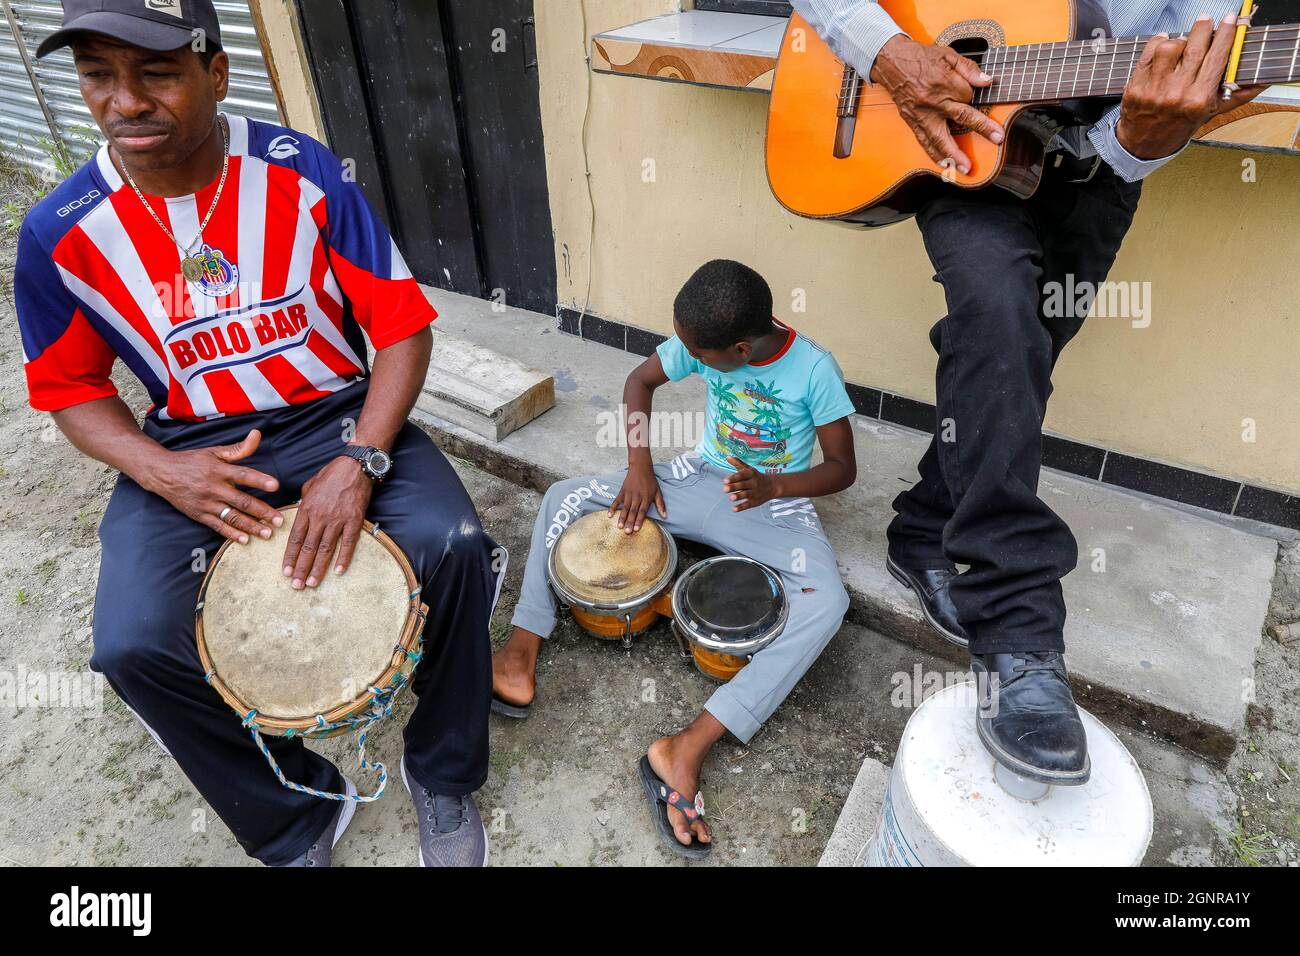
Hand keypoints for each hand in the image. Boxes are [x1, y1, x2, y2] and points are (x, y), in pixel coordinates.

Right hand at [149, 429, 282, 543]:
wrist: (162, 473)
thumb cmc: (192, 461)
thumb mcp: (214, 451)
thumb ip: (239, 448)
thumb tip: (257, 434)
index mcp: (219, 470)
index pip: (243, 475)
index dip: (259, 480)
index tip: (275, 486)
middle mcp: (213, 488)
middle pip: (241, 501)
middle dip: (262, 512)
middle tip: (279, 521)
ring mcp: (206, 503)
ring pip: (232, 517)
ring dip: (251, 526)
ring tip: (268, 533)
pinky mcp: (199, 515)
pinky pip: (217, 526)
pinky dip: (231, 534)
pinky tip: (245, 540)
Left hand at [282, 455, 373, 588]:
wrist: (355, 467)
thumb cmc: (331, 474)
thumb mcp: (309, 486)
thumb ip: (303, 503)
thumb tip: (300, 515)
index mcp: (306, 509)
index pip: (295, 538)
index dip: (289, 557)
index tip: (285, 572)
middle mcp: (320, 517)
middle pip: (308, 548)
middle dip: (301, 568)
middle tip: (296, 586)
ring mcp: (337, 520)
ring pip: (325, 549)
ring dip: (318, 568)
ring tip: (312, 583)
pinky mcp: (354, 520)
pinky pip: (348, 543)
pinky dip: (343, 558)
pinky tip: (339, 571)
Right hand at [610, 460, 664, 532]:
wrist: (641, 468)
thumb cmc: (650, 481)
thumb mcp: (658, 492)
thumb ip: (660, 504)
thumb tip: (665, 516)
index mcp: (646, 498)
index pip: (642, 511)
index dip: (639, 520)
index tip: (636, 529)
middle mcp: (637, 497)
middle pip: (633, 511)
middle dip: (630, 522)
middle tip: (627, 532)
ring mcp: (629, 494)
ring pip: (625, 508)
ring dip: (622, 517)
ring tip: (619, 527)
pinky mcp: (622, 491)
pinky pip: (617, 500)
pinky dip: (612, 507)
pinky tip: (609, 515)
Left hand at [724, 457, 779, 511]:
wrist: (773, 486)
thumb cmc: (756, 476)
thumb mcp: (748, 469)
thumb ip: (737, 463)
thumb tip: (727, 457)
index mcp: (751, 474)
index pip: (742, 475)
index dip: (734, 478)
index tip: (725, 480)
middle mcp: (754, 483)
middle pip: (743, 485)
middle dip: (734, 487)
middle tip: (724, 489)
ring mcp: (755, 493)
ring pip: (746, 495)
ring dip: (739, 496)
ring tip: (731, 498)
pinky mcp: (755, 501)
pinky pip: (748, 504)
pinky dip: (741, 507)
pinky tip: (734, 509)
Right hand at [871, 34, 1004, 173]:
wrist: (891, 62)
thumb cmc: (919, 57)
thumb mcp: (947, 55)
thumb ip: (968, 68)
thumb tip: (987, 81)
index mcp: (943, 82)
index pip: (968, 94)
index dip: (973, 93)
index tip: (970, 90)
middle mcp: (933, 101)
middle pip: (962, 117)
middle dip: (982, 128)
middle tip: (997, 139)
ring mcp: (922, 115)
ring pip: (941, 138)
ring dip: (955, 155)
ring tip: (966, 168)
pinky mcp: (912, 122)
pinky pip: (924, 142)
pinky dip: (934, 154)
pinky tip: (943, 164)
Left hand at [1116, 14, 1264, 160]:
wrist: (1144, 145)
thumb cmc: (1180, 125)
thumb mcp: (1210, 113)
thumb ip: (1237, 96)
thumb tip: (1263, 82)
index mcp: (1199, 99)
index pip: (1217, 58)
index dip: (1225, 35)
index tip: (1230, 20)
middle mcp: (1177, 94)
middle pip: (1195, 48)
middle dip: (1203, 28)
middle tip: (1206, 20)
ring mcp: (1154, 90)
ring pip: (1170, 47)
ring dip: (1179, 39)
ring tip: (1183, 42)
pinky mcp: (1136, 86)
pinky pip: (1148, 54)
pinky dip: (1157, 42)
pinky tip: (1163, 42)